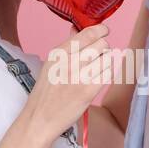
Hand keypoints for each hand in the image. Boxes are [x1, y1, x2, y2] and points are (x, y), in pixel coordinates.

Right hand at [21, 24, 111, 141]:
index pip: (89, 33)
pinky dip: (106, 75)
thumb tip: (77, 28)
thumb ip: (66, 45)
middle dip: (103, 49)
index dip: (101, 30)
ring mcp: (80, 76)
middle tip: (97, 57)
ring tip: (96, 69)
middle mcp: (69, 61)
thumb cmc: (46, 92)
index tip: (104, 32)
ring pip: (108, 58)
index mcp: (59, 52)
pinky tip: (97, 79)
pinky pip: (108, 74)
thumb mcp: (51, 64)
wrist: (40, 119)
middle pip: (102, 44)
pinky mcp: (89, 91)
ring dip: (106, 62)